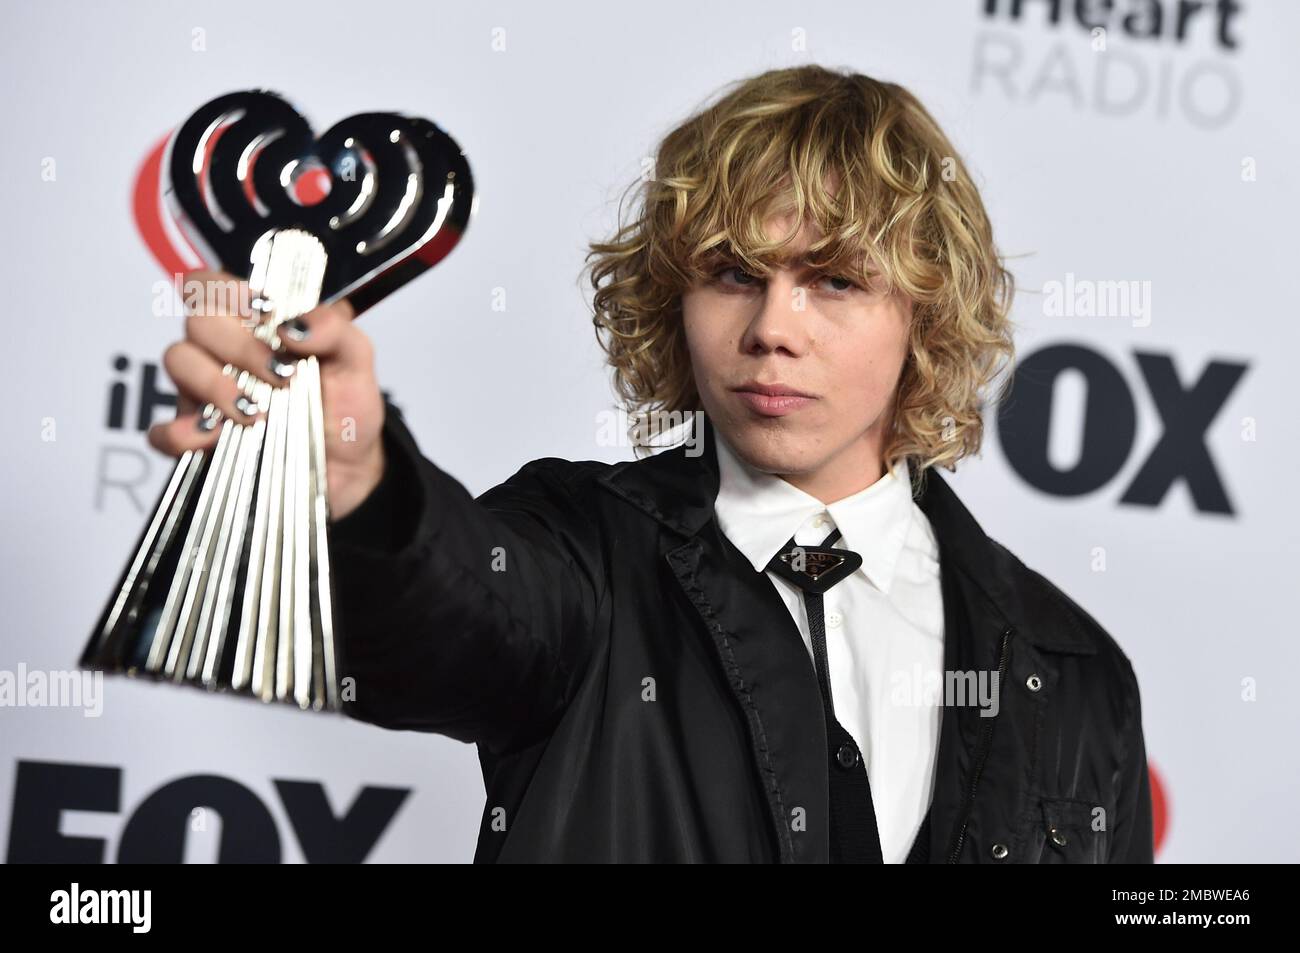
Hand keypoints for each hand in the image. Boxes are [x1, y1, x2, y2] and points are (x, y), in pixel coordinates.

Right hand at [147, 269, 386, 519]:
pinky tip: (214, 437)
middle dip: (240, 347)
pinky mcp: (198, 437)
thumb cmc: (345, 403)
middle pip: (199, 322)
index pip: (214, 285)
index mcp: (256, 322)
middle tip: (283, 376)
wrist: (349, 463)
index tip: (263, 310)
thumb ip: (333, 330)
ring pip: (178, 361)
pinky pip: (163, 431)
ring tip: (255, 412)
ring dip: (214, 383)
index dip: (226, 289)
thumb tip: (291, 325)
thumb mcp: (355, 361)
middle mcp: (223, 349)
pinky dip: (181, 433)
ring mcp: (204, 391)